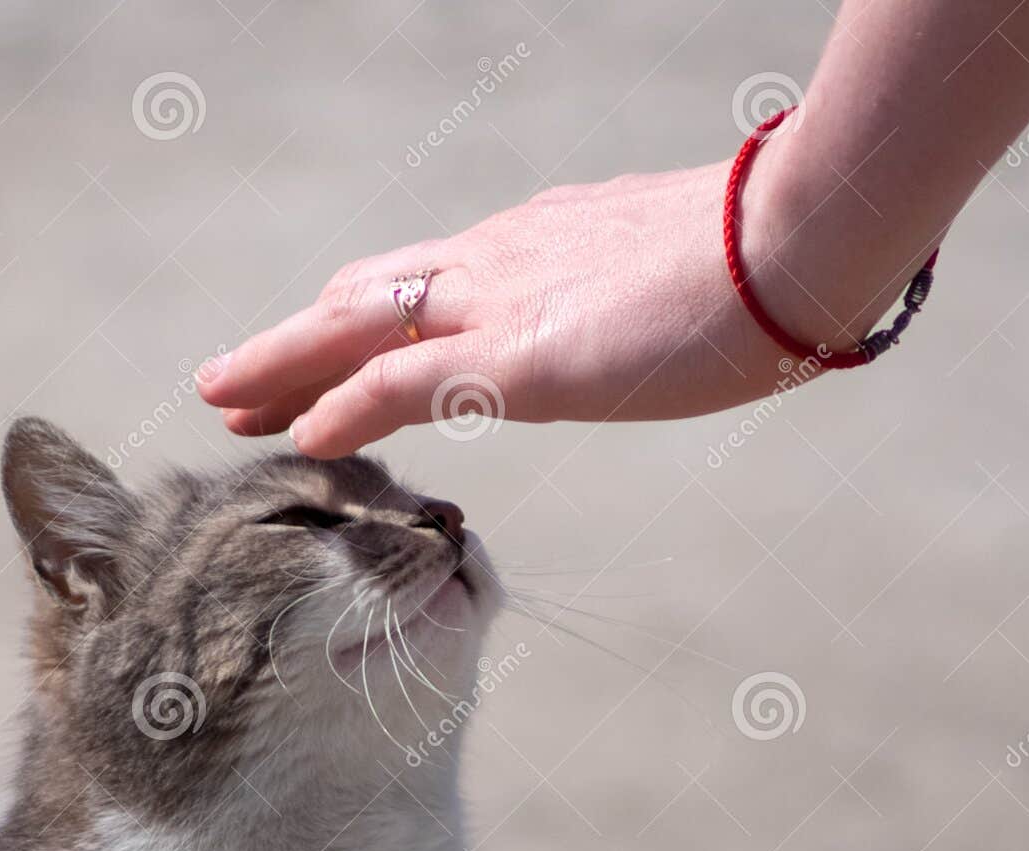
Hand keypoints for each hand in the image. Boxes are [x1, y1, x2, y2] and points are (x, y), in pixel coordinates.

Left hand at [198, 162, 814, 457]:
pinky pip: (401, 383)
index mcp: (530, 248)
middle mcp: (496, 264)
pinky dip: (342, 410)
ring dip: (281, 368)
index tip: (307, 359)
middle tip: (228, 382)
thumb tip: (612, 319)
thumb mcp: (663, 277)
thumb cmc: (762, 261)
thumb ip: (616, 299)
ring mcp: (501, 305)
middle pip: (361, 299)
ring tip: (223, 402)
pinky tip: (297, 438)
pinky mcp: (520, 355)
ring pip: (354, 330)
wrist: (805, 234)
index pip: (414, 284)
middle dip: (290, 345)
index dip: (348, 322)